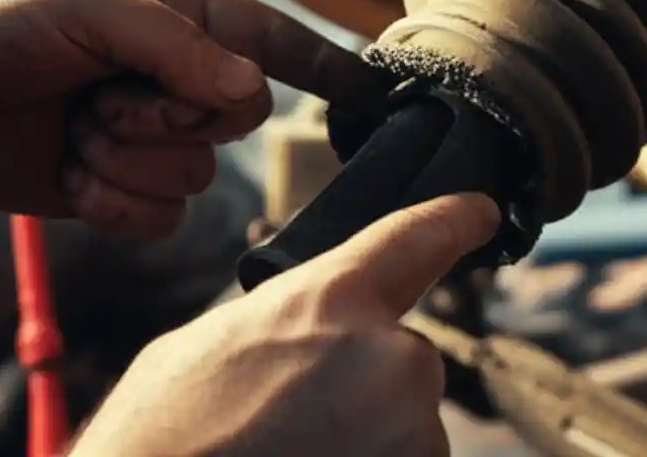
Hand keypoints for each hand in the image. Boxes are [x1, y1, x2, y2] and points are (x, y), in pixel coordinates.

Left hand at [0, 0, 382, 234]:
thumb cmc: (2, 25)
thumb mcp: (89, 5)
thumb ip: (177, 45)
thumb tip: (250, 90)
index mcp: (183, 23)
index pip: (274, 42)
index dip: (326, 65)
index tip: (373, 90)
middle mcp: (179, 82)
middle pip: (240, 121)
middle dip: (168, 118)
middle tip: (105, 98)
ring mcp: (155, 140)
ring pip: (198, 177)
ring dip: (126, 160)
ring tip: (74, 131)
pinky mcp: (126, 190)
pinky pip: (161, 220)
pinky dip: (113, 202)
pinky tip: (71, 174)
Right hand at [69, 193, 500, 456]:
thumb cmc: (163, 434)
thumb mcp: (214, 342)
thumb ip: (290, 321)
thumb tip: (317, 331)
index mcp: (333, 300)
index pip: (417, 238)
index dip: (454, 220)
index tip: (483, 213)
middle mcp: (391, 357)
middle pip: (402, 356)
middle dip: (361, 381)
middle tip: (289, 414)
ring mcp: (411, 430)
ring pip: (405, 421)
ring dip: (365, 435)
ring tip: (290, 448)